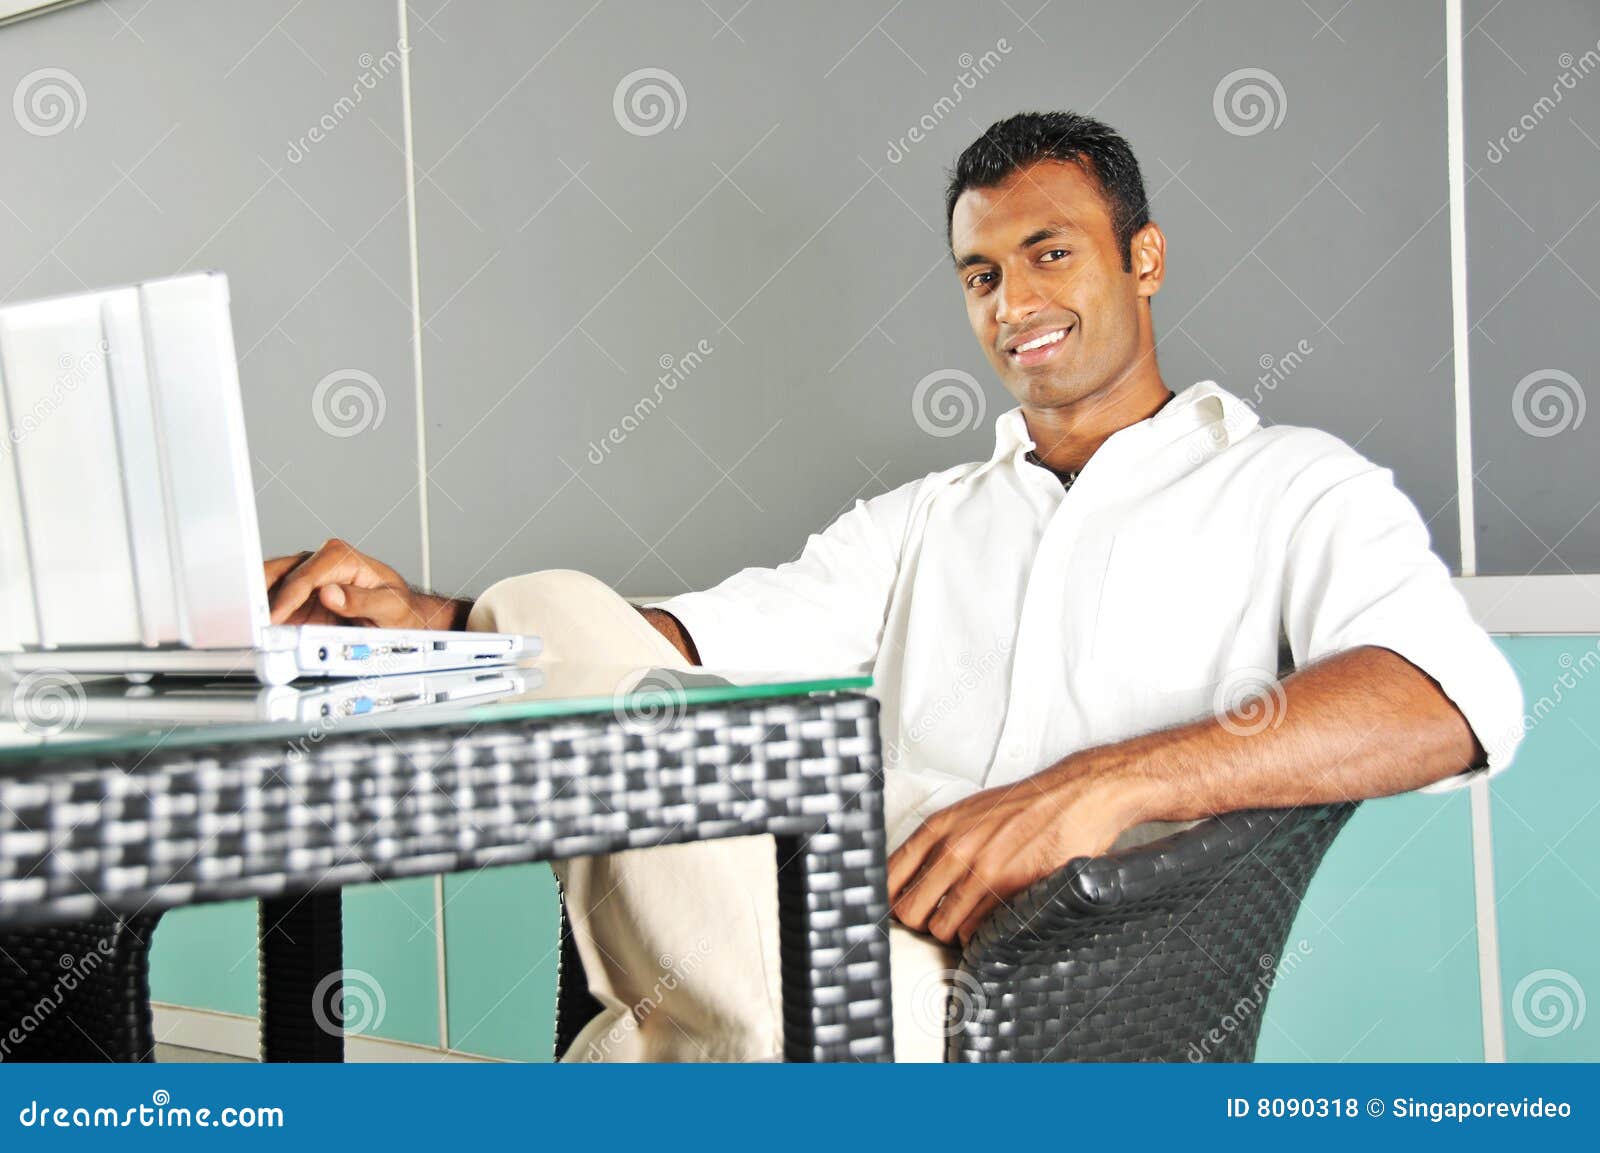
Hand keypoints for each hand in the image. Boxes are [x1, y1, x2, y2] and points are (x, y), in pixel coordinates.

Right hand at [264, 538, 468, 629]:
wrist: (402, 616)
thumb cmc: (399, 607)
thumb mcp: (390, 606)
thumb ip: (363, 600)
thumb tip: (331, 593)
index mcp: (340, 557)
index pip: (305, 575)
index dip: (288, 597)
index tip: (274, 616)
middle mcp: (319, 563)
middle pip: (279, 573)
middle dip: (259, 593)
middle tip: (246, 618)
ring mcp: (305, 579)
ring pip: (269, 584)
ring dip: (256, 603)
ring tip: (243, 624)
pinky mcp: (298, 597)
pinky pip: (273, 601)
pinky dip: (261, 613)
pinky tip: (253, 626)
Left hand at [886, 755, 1146, 946]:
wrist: (1075, 796)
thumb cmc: (1022, 807)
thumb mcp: (966, 812)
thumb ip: (934, 843)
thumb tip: (905, 881)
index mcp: (938, 827)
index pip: (889, 878)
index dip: (889, 901)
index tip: (897, 911)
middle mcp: (954, 849)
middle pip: (910, 913)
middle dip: (922, 922)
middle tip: (938, 919)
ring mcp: (982, 871)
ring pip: (942, 929)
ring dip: (953, 932)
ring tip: (969, 919)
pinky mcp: (1011, 890)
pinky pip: (977, 933)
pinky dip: (981, 935)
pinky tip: (992, 920)